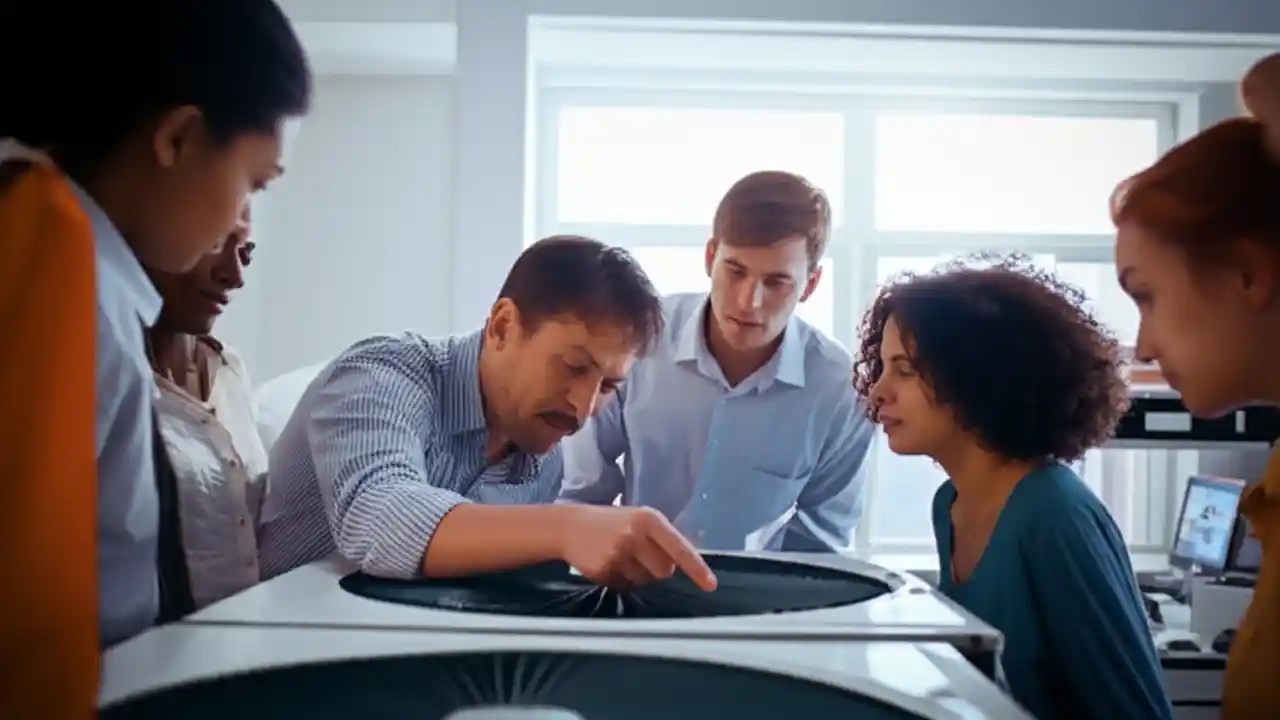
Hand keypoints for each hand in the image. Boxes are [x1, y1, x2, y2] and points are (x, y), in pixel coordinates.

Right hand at [557, 505, 717, 591]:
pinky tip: (609, 564)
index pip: (679, 547)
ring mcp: (618, 553)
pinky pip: (625, 586)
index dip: (696, 568)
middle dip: (658, 570)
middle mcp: (635, 535)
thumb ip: (663, 538)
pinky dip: (621, 580)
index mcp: (649, 519)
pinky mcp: (604, 569)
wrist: (570, 526)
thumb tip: (688, 562)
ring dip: (638, 575)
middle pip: (664, 571)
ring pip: (645, 581)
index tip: (710, 585)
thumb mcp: (638, 520)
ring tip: (621, 557)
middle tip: (641, 556)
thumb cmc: (612, 523)